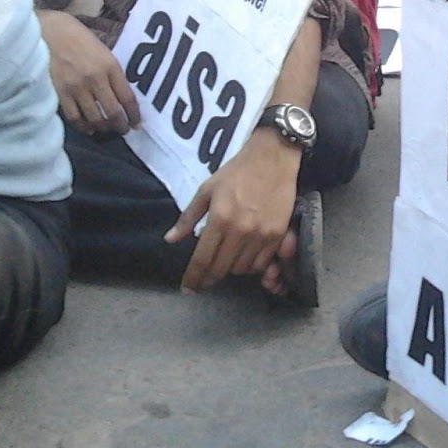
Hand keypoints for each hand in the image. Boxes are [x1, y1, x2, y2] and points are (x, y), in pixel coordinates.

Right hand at [37, 10, 140, 133]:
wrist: (50, 31)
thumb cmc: (78, 38)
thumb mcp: (103, 51)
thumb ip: (112, 73)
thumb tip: (121, 98)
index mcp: (110, 66)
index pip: (127, 97)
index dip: (134, 115)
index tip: (136, 123)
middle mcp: (96, 79)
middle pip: (113, 112)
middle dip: (121, 126)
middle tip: (123, 130)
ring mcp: (77, 88)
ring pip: (95, 119)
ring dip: (103, 128)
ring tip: (106, 129)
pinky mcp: (61, 93)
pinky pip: (75, 118)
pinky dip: (83, 127)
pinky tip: (88, 128)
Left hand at [166, 128, 300, 290]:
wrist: (273, 158)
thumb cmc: (236, 172)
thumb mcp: (206, 189)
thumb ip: (188, 217)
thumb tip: (170, 240)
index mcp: (219, 218)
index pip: (202, 259)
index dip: (193, 278)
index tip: (187, 289)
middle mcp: (240, 230)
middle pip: (221, 269)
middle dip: (209, 278)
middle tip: (203, 280)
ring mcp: (261, 235)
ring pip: (242, 269)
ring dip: (230, 269)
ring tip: (225, 260)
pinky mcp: (278, 235)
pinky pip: (261, 264)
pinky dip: (250, 265)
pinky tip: (244, 256)